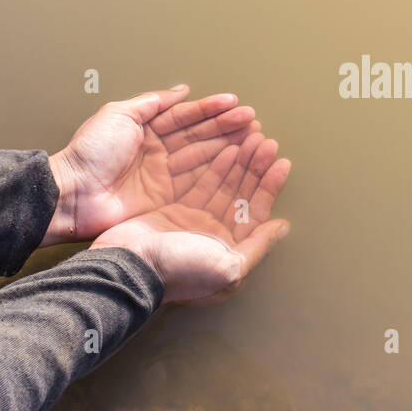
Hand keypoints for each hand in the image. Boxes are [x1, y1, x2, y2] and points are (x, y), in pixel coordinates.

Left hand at [40, 86, 259, 246]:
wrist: (73, 194)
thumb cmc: (90, 153)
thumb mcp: (118, 115)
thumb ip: (151, 102)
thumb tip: (180, 90)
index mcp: (145, 130)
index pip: (184, 117)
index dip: (209, 109)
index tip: (233, 104)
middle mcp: (158, 152)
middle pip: (198, 137)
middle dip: (226, 127)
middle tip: (251, 120)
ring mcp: (163, 177)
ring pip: (202, 158)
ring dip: (228, 147)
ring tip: (252, 138)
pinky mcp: (166, 200)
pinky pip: (197, 183)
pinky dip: (218, 173)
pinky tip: (236, 163)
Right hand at [91, 132, 291, 303]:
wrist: (130, 267)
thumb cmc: (180, 271)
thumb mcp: (228, 267)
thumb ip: (258, 246)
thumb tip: (281, 228)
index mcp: (230, 250)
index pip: (255, 212)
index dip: (270, 187)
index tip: (282, 162)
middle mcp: (214, 235)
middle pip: (241, 195)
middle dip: (256, 168)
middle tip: (266, 142)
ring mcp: (193, 221)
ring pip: (223, 186)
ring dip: (239, 163)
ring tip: (252, 139)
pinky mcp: (173, 210)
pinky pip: (200, 184)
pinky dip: (215, 167)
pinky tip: (227, 149)